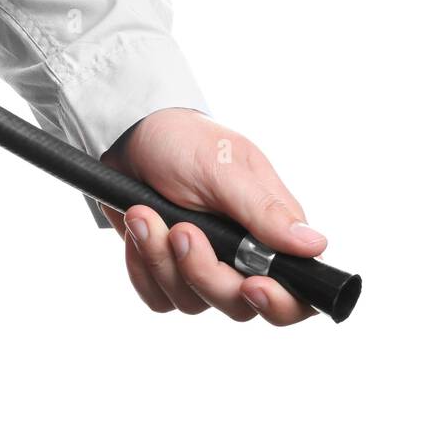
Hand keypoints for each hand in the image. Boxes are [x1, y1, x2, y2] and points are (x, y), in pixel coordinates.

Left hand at [100, 108, 325, 324]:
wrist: (130, 139)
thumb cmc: (185, 144)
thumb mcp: (224, 169)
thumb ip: (264, 211)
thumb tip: (314, 246)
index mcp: (272, 233)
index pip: (298, 294)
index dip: (281, 303)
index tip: (251, 286)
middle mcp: (242, 259)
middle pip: (238, 306)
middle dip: (203, 273)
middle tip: (180, 231)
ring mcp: (203, 268)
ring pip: (191, 302)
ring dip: (161, 260)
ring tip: (143, 214)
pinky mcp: (166, 272)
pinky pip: (157, 297)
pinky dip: (141, 268)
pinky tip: (137, 231)